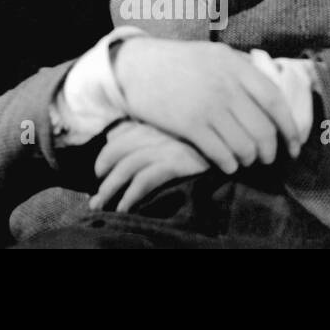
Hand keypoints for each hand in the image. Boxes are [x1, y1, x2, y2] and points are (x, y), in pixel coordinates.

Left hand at [90, 120, 208, 212]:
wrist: (233, 143)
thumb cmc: (202, 140)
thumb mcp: (173, 129)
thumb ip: (146, 130)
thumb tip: (112, 137)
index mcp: (152, 120)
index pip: (117, 135)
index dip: (104, 156)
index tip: (100, 172)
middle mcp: (154, 130)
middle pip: (115, 151)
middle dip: (101, 175)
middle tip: (96, 195)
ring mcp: (163, 146)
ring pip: (125, 168)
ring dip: (109, 189)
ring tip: (101, 205)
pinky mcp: (174, 162)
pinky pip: (143, 180)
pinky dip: (130, 196)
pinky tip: (124, 208)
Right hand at [114, 39, 302, 173]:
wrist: (135, 66)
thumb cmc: (176, 62)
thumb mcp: (213, 55)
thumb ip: (242, 71)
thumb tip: (272, 101)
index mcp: (234, 65)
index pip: (275, 101)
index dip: (290, 128)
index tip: (294, 145)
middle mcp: (225, 85)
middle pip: (264, 130)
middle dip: (270, 151)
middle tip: (266, 158)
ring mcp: (207, 105)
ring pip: (245, 146)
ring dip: (249, 159)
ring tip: (243, 160)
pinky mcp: (189, 124)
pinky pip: (221, 154)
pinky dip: (229, 165)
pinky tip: (226, 164)